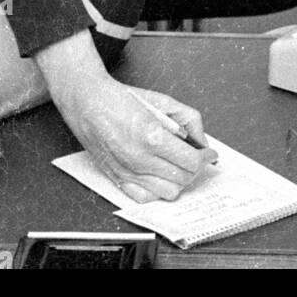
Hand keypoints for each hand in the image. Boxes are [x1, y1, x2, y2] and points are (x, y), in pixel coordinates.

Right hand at [36, 32, 215, 202]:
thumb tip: (202, 142)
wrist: (87, 101)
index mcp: (152, 136)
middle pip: (183, 178)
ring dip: (179, 180)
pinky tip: (160, 176)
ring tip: (178, 166)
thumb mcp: (163, 100)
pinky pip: (145, 197)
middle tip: (196, 158)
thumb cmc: (121, 99)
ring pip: (168, 192)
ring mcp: (127, 172)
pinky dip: (158, 190)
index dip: (205, 158)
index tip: (209, 154)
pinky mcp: (116, 178)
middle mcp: (140, 158)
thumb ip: (189, 120)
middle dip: (195, 168)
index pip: (191, 161)